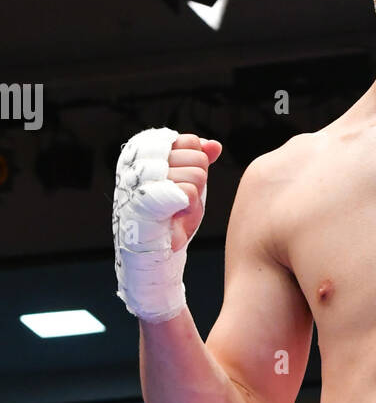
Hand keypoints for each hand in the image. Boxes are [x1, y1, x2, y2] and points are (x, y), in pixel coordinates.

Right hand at [112, 125, 218, 322]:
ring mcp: (139, 182)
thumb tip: (214, 145)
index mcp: (140, 152)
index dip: (196, 165)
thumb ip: (198, 159)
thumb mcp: (187, 185)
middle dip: (197, 184)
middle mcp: (135, 162)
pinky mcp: (145, 204)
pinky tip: (176, 218)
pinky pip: (188, 192)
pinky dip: (189, 208)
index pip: (188, 141)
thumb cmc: (168, 222)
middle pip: (196, 157)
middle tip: (178, 204)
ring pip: (196, 175)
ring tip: (175, 213)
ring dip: (194, 201)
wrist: (152, 261)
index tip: (181, 186)